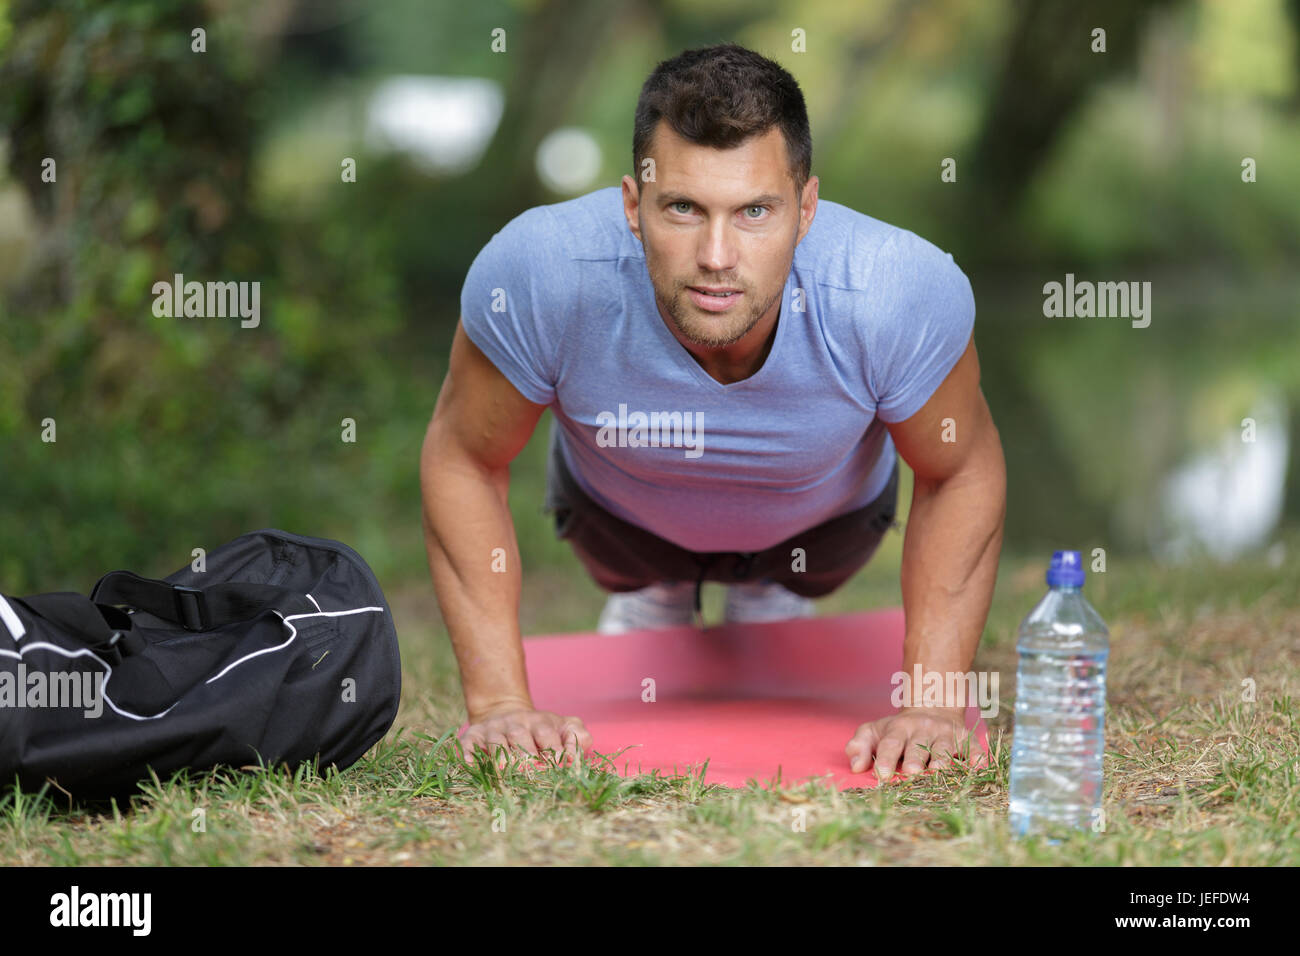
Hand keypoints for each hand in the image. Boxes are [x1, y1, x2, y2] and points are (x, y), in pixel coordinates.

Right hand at [459, 700, 591, 766]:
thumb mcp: (563, 726)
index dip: (554, 747)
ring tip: (504, 769)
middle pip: (520, 735)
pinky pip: (469, 744)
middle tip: (532, 767)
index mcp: (539, 722)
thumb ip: (578, 736)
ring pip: (496, 740)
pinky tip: (470, 764)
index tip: (561, 762)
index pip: (547, 733)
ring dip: (500, 754)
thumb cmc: (541, 729)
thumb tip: (577, 757)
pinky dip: (469, 753)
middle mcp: (515, 723)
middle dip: (526, 752)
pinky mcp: (474, 736)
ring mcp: (493, 729)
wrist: (505, 712)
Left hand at [845, 706, 987, 781]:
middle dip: (915, 760)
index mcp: (900, 728)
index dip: (885, 759)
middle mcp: (924, 730)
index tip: (881, 776)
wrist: (932, 707)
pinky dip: (976, 757)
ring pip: (944, 748)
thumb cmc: (898, 730)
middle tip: (910, 773)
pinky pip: (973, 748)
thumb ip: (860, 745)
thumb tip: (856, 767)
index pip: (891, 743)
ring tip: (937, 771)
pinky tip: (977, 766)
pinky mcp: (966, 739)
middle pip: (918, 747)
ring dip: (942, 760)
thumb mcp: (875, 731)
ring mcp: (946, 734)